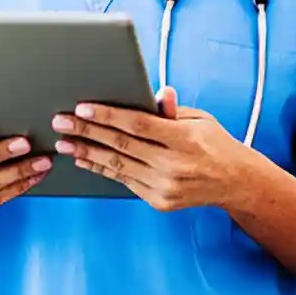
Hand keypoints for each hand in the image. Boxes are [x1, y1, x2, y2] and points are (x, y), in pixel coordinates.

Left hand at [51, 87, 247, 212]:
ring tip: (64, 143)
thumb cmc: (214, 143)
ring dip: (87, 154)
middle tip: (60, 122)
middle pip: (122, 146)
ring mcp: (166, 187)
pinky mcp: (160, 201)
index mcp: (184, 139)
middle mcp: (174, 165)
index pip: (138, 125)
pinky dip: (102, 170)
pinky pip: (124, 182)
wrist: (235, 183)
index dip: (108, 116)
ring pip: (118, 167)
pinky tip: (85, 160)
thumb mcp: (199, 118)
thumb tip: (158, 93)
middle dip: (87, 133)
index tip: (82, 108)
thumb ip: (172, 110)